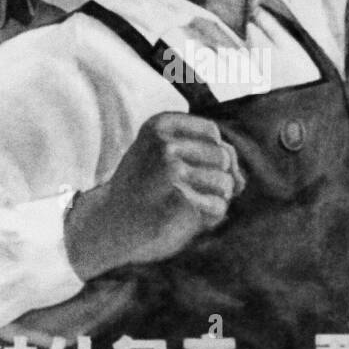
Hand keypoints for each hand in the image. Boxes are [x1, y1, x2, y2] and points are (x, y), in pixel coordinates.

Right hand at [64, 112, 245, 278]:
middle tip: (190, 193)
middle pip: (223, 156)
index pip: (212, 133)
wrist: (107, 224)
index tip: (190, 170)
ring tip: (188, 206)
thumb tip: (241, 178)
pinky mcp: (181, 199)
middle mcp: (165, 143)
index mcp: (159, 124)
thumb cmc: (142, 190)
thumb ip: (204, 156)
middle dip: (218, 178)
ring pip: (225, 183)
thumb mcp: (164, 157)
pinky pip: (218, 207)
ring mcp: (172, 170)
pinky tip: (186, 220)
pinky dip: (210, 218)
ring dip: (216, 200)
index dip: (213, 154)